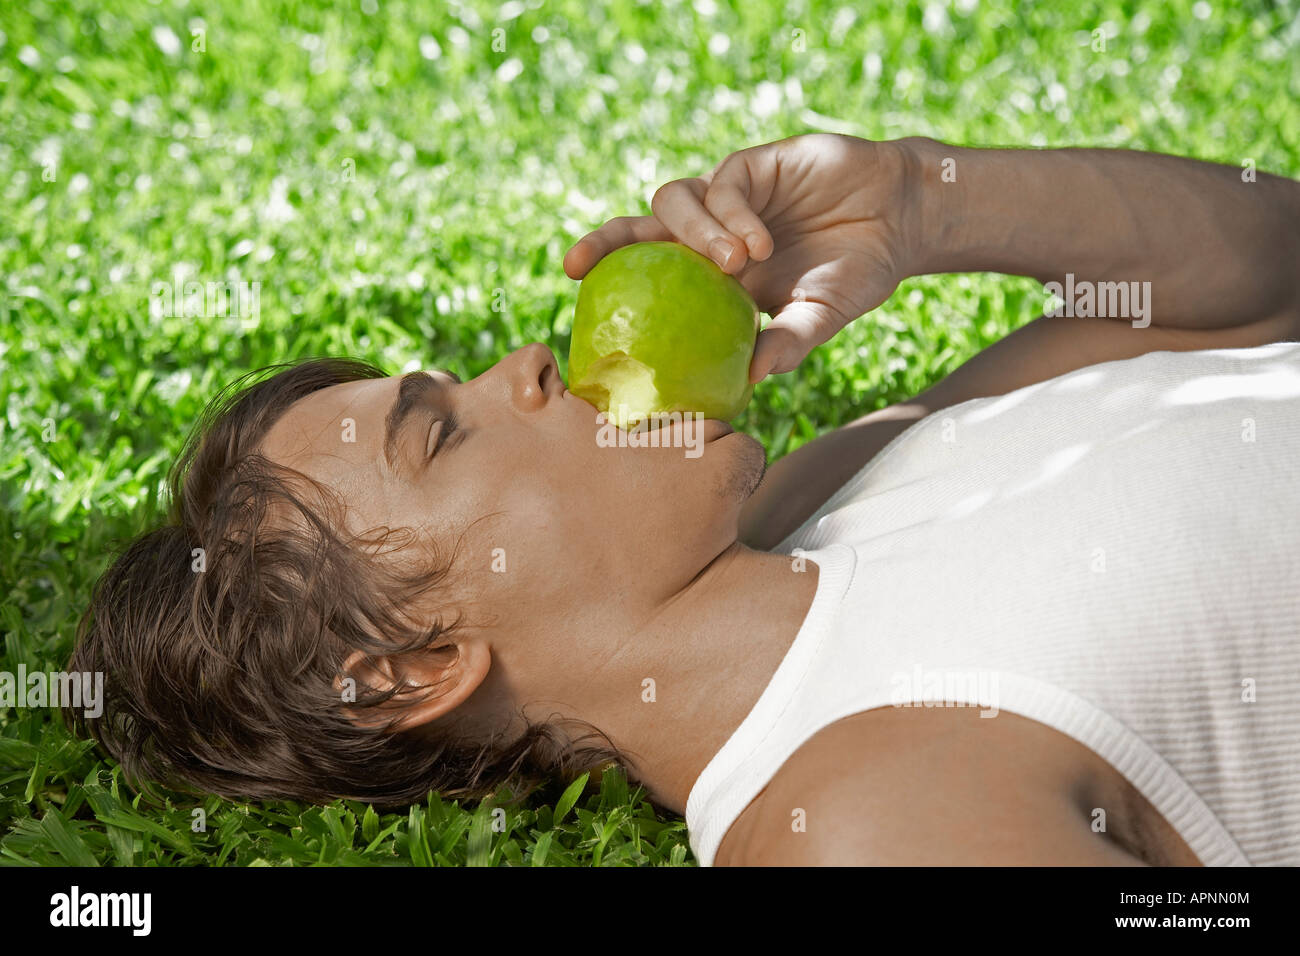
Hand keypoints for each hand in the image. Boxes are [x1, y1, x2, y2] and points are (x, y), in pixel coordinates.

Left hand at [563, 133, 920, 381]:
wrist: (903, 219)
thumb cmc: (857, 274)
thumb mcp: (822, 315)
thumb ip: (788, 341)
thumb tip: (751, 379)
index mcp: (713, 279)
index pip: (648, 278)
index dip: (612, 286)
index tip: (576, 311)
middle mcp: (710, 235)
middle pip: (640, 230)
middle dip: (604, 242)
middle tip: (576, 263)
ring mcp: (729, 198)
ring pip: (675, 201)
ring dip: (696, 233)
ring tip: (735, 264)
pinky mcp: (754, 166)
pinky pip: (724, 186)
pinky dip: (734, 216)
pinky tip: (760, 244)